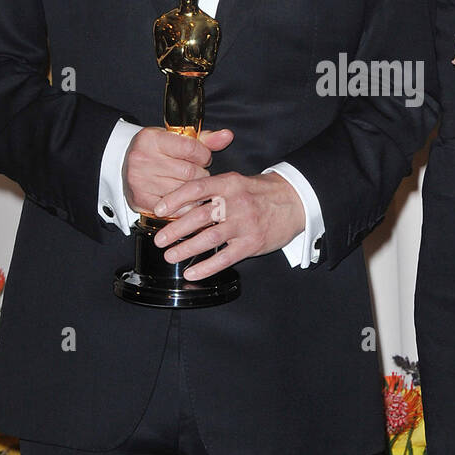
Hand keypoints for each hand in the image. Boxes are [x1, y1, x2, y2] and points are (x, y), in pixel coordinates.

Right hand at [123, 127, 230, 215]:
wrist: (126, 168)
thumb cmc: (158, 153)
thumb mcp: (177, 140)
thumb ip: (205, 139)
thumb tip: (227, 136)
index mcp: (151, 139)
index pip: (191, 148)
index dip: (204, 155)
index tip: (202, 158)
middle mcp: (142, 158)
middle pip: (189, 173)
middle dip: (200, 175)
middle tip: (196, 174)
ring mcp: (139, 180)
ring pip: (184, 192)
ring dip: (194, 192)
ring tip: (190, 186)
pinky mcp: (140, 199)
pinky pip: (175, 209)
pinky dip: (185, 207)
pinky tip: (184, 200)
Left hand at [153, 172, 306, 279]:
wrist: (296, 201)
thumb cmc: (263, 193)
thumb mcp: (238, 182)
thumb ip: (214, 191)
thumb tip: (183, 204)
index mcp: (229, 183)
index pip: (196, 188)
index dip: (174, 199)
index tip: (159, 210)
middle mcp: (236, 202)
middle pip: (199, 215)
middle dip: (175, 228)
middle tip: (160, 239)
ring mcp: (245, 224)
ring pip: (209, 238)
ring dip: (186, 248)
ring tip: (170, 256)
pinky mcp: (253, 243)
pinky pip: (225, 258)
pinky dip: (206, 267)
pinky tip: (192, 272)